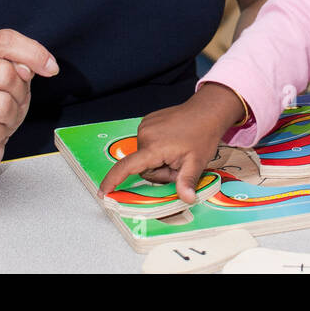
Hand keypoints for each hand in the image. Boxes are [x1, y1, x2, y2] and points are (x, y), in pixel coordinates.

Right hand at [97, 83, 246, 203]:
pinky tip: (172, 142)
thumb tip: (187, 199)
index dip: (113, 181)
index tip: (103, 192)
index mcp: (154, 146)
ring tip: (176, 152)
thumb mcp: (197, 162)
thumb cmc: (202, 135)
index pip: (127, 167)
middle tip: (178, 164)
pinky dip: (157, 149)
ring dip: (158, 160)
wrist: (206, 111)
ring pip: (144, 157)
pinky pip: (147, 145)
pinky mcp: (147, 122)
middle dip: (159, 171)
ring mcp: (145, 126)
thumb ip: (187, 181)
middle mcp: (144, 135)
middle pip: (142, 167)